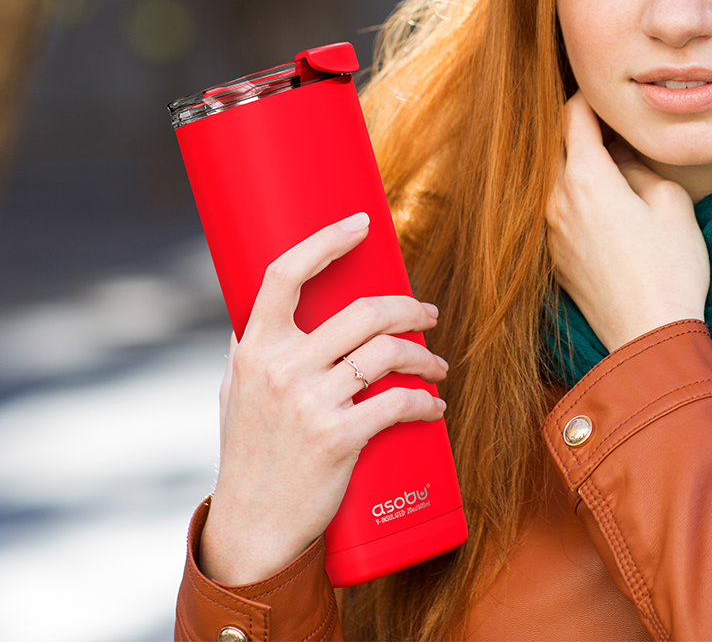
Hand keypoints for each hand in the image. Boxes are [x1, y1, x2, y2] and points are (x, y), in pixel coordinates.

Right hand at [200, 213, 447, 584]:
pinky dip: (426, 402)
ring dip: (425, 355)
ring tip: (437, 364)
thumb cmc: (249, 453)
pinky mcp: (339, 438)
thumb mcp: (235, 393)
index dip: (326, 240)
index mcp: (254, 348)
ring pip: (388, 352)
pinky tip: (435, 406)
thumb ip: (250, 349)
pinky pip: (398, 403)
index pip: (285, 273)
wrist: (253, 527)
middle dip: (408, 307)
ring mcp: (309, 403)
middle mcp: (280, 368)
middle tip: (428, 314)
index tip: (361, 223)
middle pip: (362, 312)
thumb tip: (263, 307)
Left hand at [546, 92, 708, 351]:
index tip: (609, 94)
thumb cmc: (669, 267)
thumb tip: (622, 156)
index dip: (591, 97)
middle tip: (612, 126)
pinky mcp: (552, 255)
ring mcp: (549, 229)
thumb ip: (640, 165)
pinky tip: (602, 203)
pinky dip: (571, 193)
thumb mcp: (671, 201)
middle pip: (554, 143)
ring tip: (610, 163)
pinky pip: (554, 207)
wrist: (647, 335)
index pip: (572, 114)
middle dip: (579, 126)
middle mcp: (555, 199)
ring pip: (551, 176)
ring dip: (574, 161)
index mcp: (584, 177)